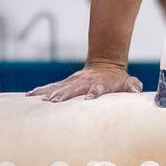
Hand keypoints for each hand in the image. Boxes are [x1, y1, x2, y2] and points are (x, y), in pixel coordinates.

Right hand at [26, 62, 142, 102]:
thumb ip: (132, 85)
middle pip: (73, 88)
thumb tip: (136, 88)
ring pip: (59, 87)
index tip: (89, 97)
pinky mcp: (66, 83)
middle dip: (64, 94)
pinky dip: (40, 90)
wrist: (104, 64)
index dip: (94, 92)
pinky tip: (29, 95)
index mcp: (100, 83)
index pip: (97, 88)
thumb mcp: (128, 81)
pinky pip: (51, 86)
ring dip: (50, 93)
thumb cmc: (117, 79)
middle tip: (54, 101)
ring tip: (39, 100)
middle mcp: (84, 82)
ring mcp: (73, 82)